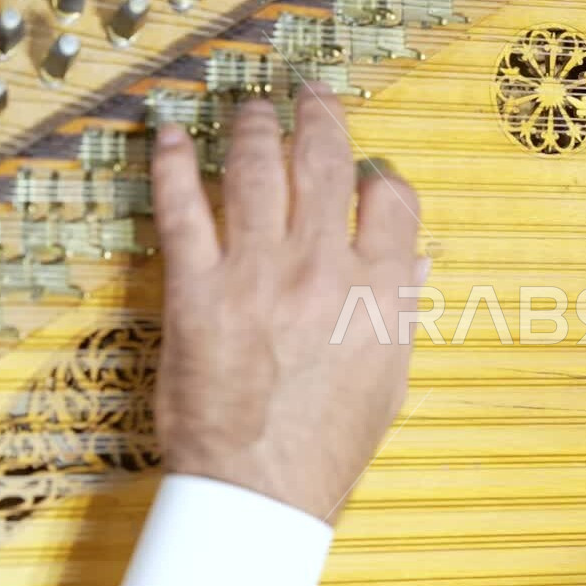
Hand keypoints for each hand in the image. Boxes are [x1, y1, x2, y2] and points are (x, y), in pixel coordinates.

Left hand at [149, 84, 424, 522]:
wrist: (263, 488)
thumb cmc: (330, 442)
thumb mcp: (390, 378)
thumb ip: (400, 310)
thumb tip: (414, 263)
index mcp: (380, 291)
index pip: (392, 198)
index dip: (381, 176)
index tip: (368, 176)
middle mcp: (323, 268)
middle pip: (325, 163)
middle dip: (321, 118)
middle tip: (314, 98)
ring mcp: (258, 274)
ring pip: (256, 168)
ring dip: (255, 126)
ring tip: (254, 109)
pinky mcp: (197, 289)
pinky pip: (183, 209)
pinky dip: (173, 166)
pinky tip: (171, 141)